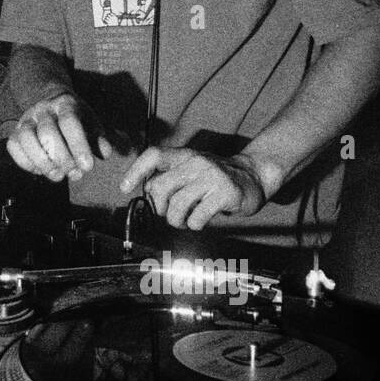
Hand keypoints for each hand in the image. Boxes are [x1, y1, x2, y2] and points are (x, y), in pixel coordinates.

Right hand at [6, 94, 125, 182]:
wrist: (51, 102)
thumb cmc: (76, 119)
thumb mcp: (92, 123)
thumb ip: (99, 139)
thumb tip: (104, 153)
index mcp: (65, 104)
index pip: (69, 122)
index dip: (78, 146)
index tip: (87, 167)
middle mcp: (43, 110)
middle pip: (47, 132)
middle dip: (62, 158)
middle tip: (74, 174)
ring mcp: (25, 120)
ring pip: (25, 138)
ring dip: (42, 162)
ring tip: (58, 175)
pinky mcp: (14, 132)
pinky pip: (13, 147)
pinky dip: (26, 162)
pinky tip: (41, 170)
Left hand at [119, 148, 272, 229]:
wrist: (255, 176)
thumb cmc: (216, 178)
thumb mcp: (191, 170)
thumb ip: (170, 177)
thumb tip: (145, 190)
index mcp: (184, 155)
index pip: (154, 155)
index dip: (135, 171)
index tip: (124, 188)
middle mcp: (196, 162)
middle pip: (159, 187)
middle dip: (158, 207)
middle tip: (168, 215)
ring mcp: (211, 176)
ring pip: (176, 205)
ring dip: (176, 220)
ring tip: (184, 221)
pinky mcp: (224, 193)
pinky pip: (197, 217)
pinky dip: (194, 225)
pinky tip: (201, 221)